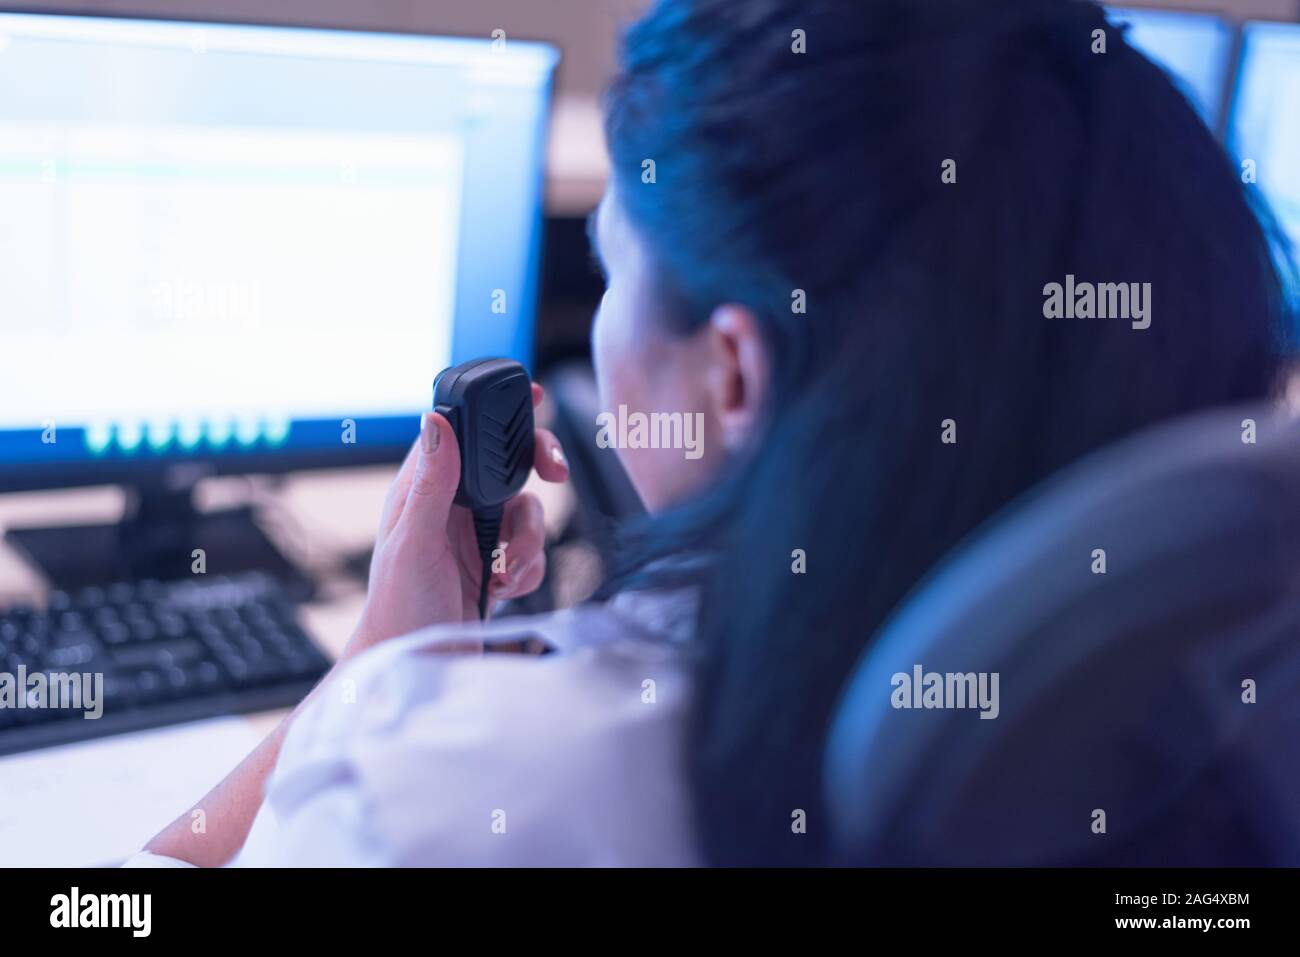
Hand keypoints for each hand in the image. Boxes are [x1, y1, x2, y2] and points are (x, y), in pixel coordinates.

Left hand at [343, 384, 567, 660]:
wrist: (419, 666)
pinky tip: (504, 589)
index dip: (495, 411)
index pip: (461, 431)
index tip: (531, 397)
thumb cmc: (400, 608)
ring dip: (527, 542)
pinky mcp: (496, 564)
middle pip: (508, 464)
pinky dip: (527, 570)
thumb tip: (435, 420)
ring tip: (505, 571)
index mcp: (424, 489)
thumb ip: (431, 483)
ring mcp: (476, 535)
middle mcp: (452, 506)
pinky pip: (532, 551)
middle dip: (537, 468)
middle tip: (555, 475)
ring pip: (528, 511)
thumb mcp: (414, 542)